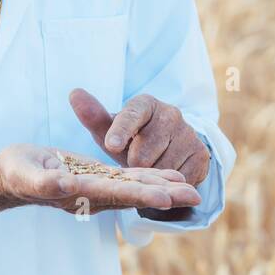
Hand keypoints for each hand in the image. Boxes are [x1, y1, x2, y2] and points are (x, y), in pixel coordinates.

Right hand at [0, 143, 200, 216]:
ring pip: (137, 187)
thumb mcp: (25, 173)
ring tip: (194, 189)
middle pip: (135, 194)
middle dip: (165, 194)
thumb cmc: (16, 172)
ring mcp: (98, 188)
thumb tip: (63, 184)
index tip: (166, 198)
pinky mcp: (99, 178)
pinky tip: (170, 178)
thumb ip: (43, 180)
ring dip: (165, 188)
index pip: (115, 194)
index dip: (141, 194)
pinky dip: (151, 178)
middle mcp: (93, 196)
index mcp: (78, 194)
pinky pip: (129, 179)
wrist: (12, 174)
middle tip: (196, 196)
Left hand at [69, 89, 211, 186]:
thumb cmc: (131, 139)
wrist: (166, 150)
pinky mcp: (200, 153)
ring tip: (151, 165)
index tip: (111, 144)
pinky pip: (179, 178)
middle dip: (134, 164)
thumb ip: (93, 116)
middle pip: (144, 152)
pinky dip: (169, 182)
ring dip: (152, 175)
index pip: (132, 114)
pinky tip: (166, 173)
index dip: (122, 130)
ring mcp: (188, 133)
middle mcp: (170, 114)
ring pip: (162, 168)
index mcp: (145, 104)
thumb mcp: (110, 130)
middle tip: (134, 160)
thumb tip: (74, 93)